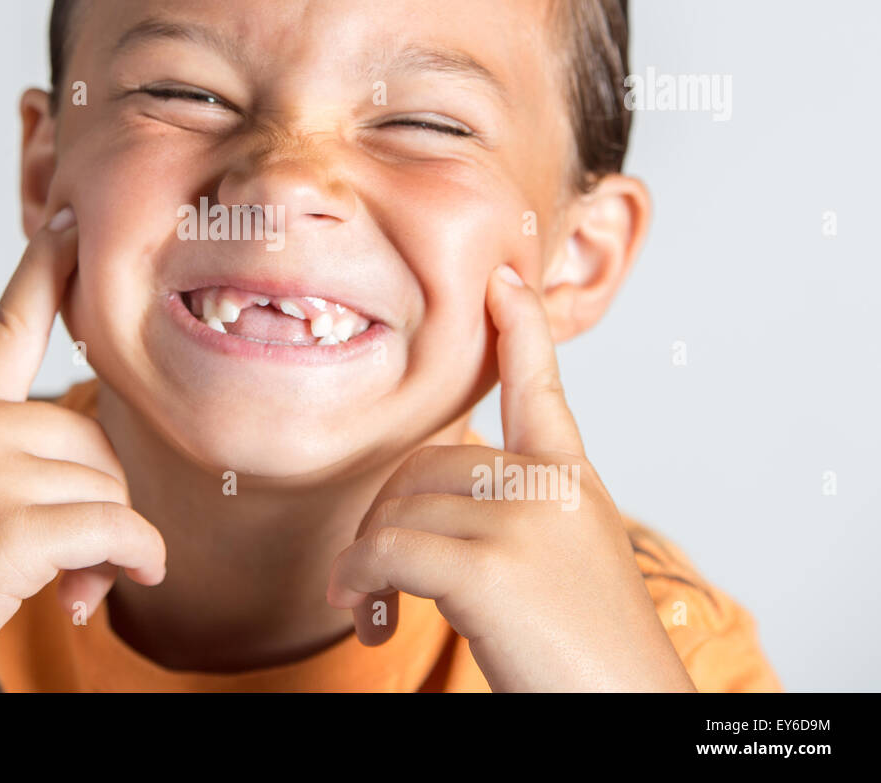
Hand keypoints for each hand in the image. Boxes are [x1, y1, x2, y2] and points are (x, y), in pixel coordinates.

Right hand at [0, 206, 165, 691]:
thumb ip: (4, 464)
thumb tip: (96, 490)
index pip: (6, 324)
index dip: (46, 270)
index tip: (73, 223)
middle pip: (90, 440)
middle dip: (96, 504)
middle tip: (72, 563)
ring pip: (108, 488)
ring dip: (107, 547)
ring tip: (68, 588)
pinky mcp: (14, 526)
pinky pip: (119, 528)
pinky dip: (134, 561)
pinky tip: (108, 590)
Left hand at [326, 264, 694, 691]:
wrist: (628, 711)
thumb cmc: (587, 651)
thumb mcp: (563, 558)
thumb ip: (515, 508)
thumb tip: (423, 492)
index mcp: (572, 480)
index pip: (540, 387)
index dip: (521, 329)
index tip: (505, 278)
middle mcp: (551, 487)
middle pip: (424, 463)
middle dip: (384, 517)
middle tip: (374, 578)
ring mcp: (525, 521)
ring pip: (398, 509)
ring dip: (368, 563)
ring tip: (378, 611)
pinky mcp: (491, 567)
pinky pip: (387, 550)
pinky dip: (361, 580)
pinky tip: (368, 614)